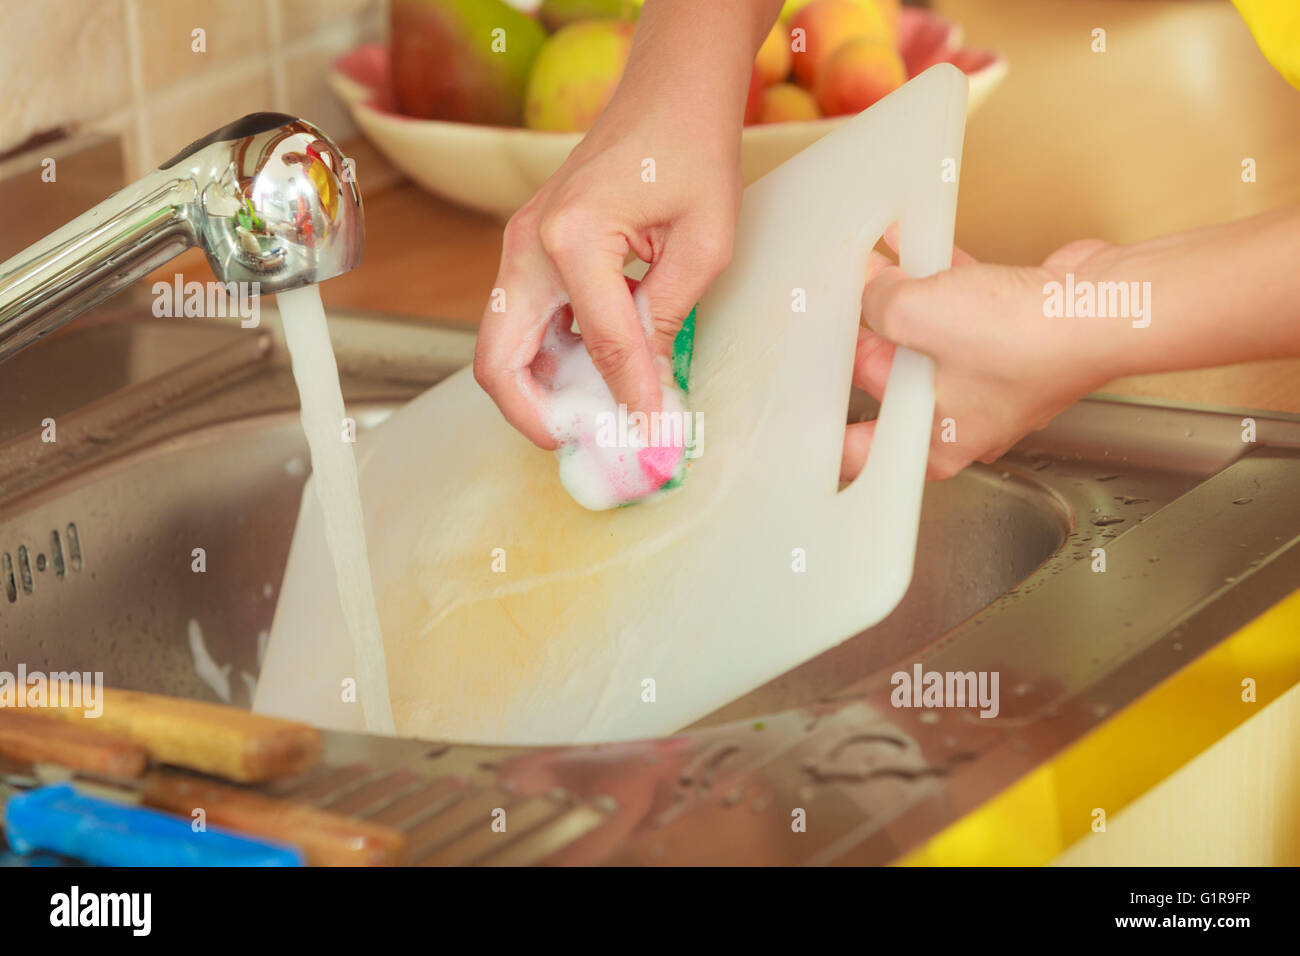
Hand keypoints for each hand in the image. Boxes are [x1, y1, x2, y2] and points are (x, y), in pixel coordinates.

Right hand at [473, 98, 741, 448]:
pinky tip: (591, 372)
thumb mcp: (702, 244)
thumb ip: (665, 322)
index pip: (599, 348)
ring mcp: (520, 244)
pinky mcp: (528, 248)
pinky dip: (545, 357)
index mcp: (572, 238)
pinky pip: (521, 320)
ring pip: (502, 344)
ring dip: (537, 389)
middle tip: (581, 443)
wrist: (668, 92)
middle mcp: (529, 243)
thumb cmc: (692, 152)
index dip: (629, 401)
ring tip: (592, 415)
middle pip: (498, 360)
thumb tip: (647, 393)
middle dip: (534, 416)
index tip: (652, 438)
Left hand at [845, 229, 1120, 479]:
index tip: (801, 412)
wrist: (1104, 309)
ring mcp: (991, 376)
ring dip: (902, 301)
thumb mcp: (916, 315)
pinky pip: (964, 309)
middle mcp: (963, 418)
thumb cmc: (1026, 340)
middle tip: (836, 309)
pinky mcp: (1014, 336)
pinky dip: (943, 282)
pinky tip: (919, 245)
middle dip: (865, 340)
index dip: (828, 430)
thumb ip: (878, 306)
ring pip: (928, 341)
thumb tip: (873, 292)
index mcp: (934, 443)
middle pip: (890, 383)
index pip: (862, 451)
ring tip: (870, 266)